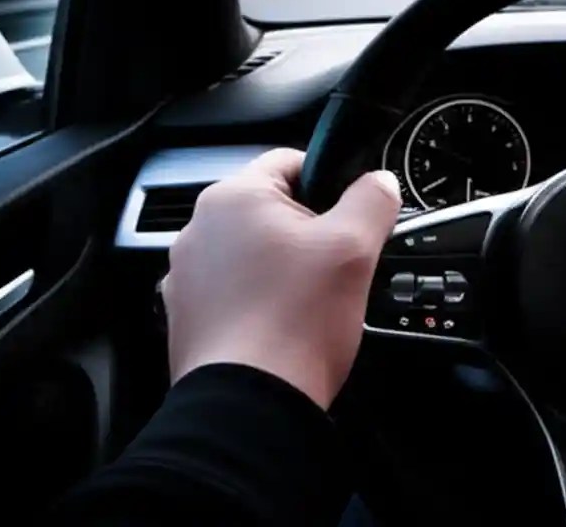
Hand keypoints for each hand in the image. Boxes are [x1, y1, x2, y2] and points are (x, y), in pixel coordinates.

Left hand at [163, 148, 400, 408]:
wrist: (248, 404)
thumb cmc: (296, 323)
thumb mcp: (355, 249)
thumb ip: (373, 199)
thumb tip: (380, 182)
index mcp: (234, 197)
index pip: (292, 161)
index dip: (331, 185)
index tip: (350, 220)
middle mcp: (199, 228)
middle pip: (271, 210)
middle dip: (307, 234)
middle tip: (336, 268)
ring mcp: (186, 274)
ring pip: (251, 253)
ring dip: (281, 269)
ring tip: (309, 303)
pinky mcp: (186, 314)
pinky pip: (232, 293)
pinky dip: (257, 302)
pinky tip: (282, 326)